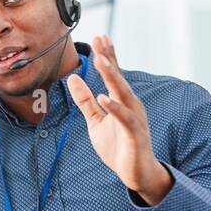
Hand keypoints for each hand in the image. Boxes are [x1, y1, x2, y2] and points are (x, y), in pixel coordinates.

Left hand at [67, 34, 172, 204]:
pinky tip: (104, 97)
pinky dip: (114, 108)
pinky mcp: (135, 135)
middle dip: (109, 59)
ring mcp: (134, 119)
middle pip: (118, 78)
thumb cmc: (118, 146)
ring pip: (123, 94)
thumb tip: (73, 78)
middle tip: (101, 39)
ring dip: (112, 77)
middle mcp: (131, 105)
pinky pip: (125, 119)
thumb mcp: (96, 122)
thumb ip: (85, 101)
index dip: (107, 56)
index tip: (99, 37)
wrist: (136, 174)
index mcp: (122, 101)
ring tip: (102, 61)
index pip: (113, 74)